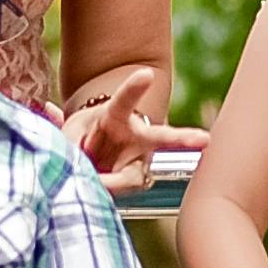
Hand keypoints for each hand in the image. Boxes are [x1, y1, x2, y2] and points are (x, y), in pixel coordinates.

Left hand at [62, 63, 191, 190]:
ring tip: (94, 182)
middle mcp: (135, 139)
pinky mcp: (131, 185)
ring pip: (130, 178)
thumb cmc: (81, 137)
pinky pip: (112, 192)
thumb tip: (62, 137)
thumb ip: (65, 139)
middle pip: (159, 137)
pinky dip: (93, 191)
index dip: (134, 88)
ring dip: (107, 184)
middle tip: (205, 140)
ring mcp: (135, 164)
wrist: (88, 157)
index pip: (125, 101)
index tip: (146, 74)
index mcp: (116, 116)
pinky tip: (98, 187)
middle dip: (182, 139)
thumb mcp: (67, 132)